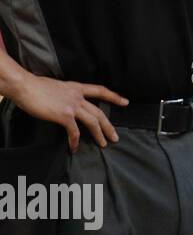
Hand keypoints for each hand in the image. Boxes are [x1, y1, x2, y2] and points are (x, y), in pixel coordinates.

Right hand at [9, 72, 127, 150]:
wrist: (25, 86)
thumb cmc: (35, 86)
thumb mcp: (56, 86)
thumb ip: (65, 94)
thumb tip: (64, 102)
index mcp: (76, 88)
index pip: (100, 91)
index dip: (114, 97)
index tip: (125, 102)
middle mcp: (78, 97)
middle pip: (99, 112)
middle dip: (109, 126)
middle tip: (115, 136)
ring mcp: (72, 106)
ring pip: (93, 122)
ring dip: (100, 134)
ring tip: (104, 144)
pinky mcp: (64, 115)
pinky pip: (74, 131)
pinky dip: (75, 141)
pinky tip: (74, 148)